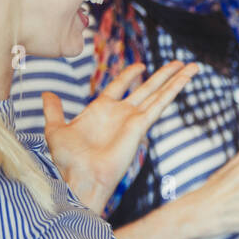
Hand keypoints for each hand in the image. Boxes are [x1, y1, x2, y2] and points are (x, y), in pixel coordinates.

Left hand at [43, 62, 199, 212]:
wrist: (80, 175)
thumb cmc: (68, 160)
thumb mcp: (56, 129)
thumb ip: (54, 110)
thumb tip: (46, 94)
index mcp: (102, 111)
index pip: (120, 86)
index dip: (129, 74)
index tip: (140, 65)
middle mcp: (122, 113)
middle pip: (148, 88)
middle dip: (164, 75)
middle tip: (179, 62)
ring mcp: (134, 118)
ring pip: (159, 93)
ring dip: (176, 79)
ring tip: (192, 65)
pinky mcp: (141, 124)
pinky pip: (160, 103)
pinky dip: (174, 90)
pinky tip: (184, 78)